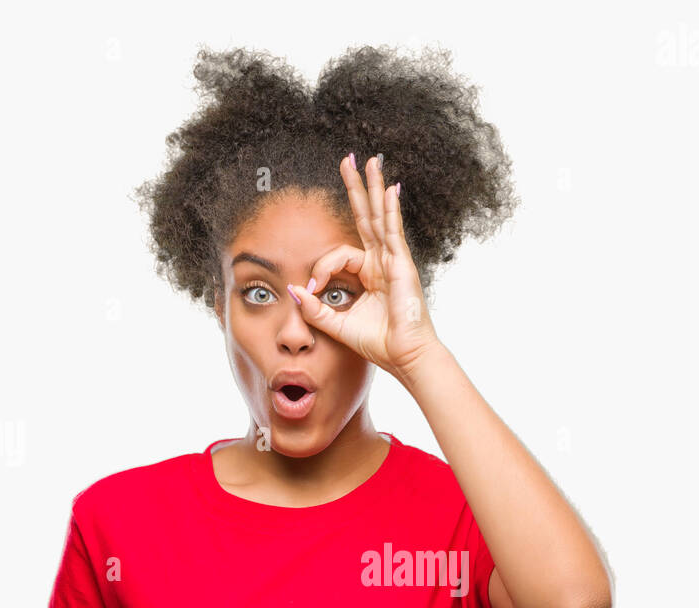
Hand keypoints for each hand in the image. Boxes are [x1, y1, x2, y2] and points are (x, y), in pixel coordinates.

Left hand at [287, 154, 441, 383]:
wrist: (404, 357)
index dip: (321, 268)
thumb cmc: (378, 344)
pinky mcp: (402, 266)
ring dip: (374, 188)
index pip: (339, 255)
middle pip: (365, 218)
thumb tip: (293, 290)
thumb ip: (315, 309)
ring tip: (370, 161)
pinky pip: (393, 232)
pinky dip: (390, 209)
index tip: (311, 290)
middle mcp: (382, 263)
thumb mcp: (337, 324)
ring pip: (380, 217)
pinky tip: (388, 188)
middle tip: (348, 160)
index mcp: (369, 275)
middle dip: (356, 189)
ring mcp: (394, 261)